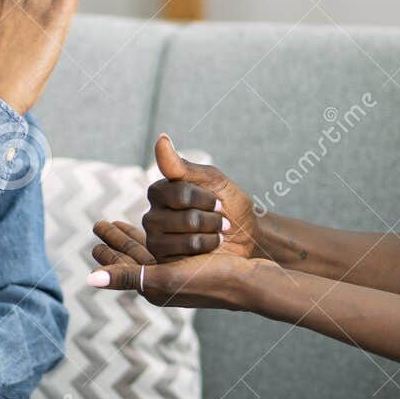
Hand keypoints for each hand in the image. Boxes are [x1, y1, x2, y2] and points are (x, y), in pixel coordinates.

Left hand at [86, 219, 263, 309]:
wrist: (250, 281)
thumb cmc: (209, 279)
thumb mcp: (164, 277)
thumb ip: (127, 276)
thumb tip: (89, 278)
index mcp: (153, 287)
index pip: (123, 264)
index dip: (107, 250)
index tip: (95, 231)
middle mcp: (163, 282)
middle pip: (133, 255)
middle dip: (118, 240)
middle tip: (100, 224)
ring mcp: (178, 274)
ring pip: (149, 250)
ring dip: (135, 237)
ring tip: (121, 225)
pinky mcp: (192, 265)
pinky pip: (168, 248)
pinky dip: (158, 238)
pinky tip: (156, 230)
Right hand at [143, 134, 260, 261]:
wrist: (247, 238)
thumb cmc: (230, 206)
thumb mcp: (214, 181)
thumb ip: (184, 166)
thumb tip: (160, 139)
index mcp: (162, 191)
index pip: (178, 191)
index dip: (204, 198)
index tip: (218, 201)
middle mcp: (153, 213)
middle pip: (184, 215)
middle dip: (211, 218)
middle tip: (219, 220)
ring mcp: (155, 237)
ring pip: (185, 234)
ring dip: (211, 233)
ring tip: (216, 234)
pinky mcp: (162, 259)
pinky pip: (185, 252)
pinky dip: (206, 247)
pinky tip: (209, 248)